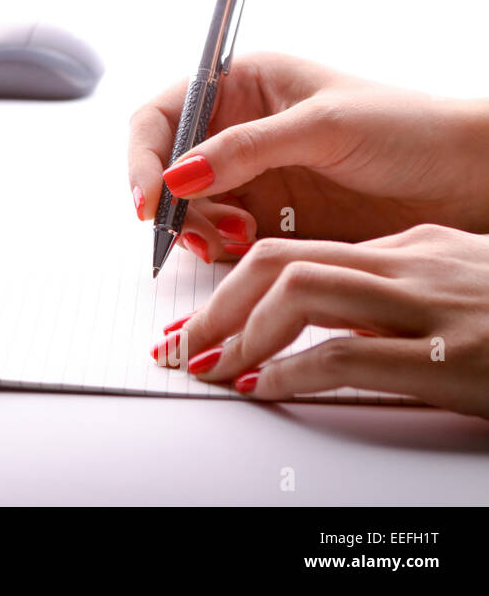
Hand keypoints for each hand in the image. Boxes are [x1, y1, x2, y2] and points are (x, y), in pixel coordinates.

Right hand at [127, 52, 488, 262]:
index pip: (162, 116)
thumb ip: (245, 149)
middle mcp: (237, 129)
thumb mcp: (324, 127)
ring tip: (241, 238)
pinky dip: (221, 249)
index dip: (144, 156)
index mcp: (242, 85)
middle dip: (172, 202)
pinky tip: (255, 245)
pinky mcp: (269, 218)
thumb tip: (175, 177)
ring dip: (198, 228)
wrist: (469, 179)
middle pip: (164, 168)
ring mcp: (250, 176)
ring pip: (186, 208)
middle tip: (200, 231)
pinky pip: (217, 238)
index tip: (149, 201)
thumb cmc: (409, 130)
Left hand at [154, 225, 488, 417]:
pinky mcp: (449, 356)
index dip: (230, 287)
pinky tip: (266, 391)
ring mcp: (429, 308)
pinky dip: (290, 373)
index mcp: (408, 248)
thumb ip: (395, 287)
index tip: (196, 321)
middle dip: (215, 306)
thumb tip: (325, 312)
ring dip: (239, 334)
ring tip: (213, 368)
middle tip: (180, 346)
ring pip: (299, 293)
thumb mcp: (459, 284)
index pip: (293, 252)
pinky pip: (343, 354)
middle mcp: (410, 266)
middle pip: (278, 263)